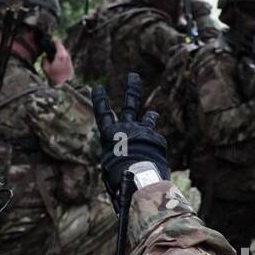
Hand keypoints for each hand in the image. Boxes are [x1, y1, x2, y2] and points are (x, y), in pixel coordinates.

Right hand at [42, 39, 73, 86]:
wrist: (61, 86)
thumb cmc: (52, 77)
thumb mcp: (45, 68)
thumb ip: (44, 60)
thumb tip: (45, 56)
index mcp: (60, 56)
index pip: (58, 44)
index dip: (54, 41)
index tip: (52, 38)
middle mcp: (66, 57)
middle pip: (62, 48)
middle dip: (58, 46)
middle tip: (53, 44)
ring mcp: (69, 62)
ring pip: (65, 54)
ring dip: (61, 52)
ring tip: (56, 52)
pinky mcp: (71, 67)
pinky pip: (67, 59)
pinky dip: (63, 58)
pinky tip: (59, 59)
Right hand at [91, 73, 169, 209]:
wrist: (139, 177)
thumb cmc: (119, 178)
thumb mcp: (109, 171)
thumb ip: (116, 161)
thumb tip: (122, 167)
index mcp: (110, 135)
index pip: (103, 114)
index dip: (100, 100)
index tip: (99, 86)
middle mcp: (127, 128)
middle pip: (130, 104)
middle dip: (132, 89)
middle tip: (134, 76)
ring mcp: (143, 131)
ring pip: (148, 119)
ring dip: (150, 116)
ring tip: (153, 113)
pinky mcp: (156, 139)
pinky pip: (155, 143)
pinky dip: (154, 150)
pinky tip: (155, 159)